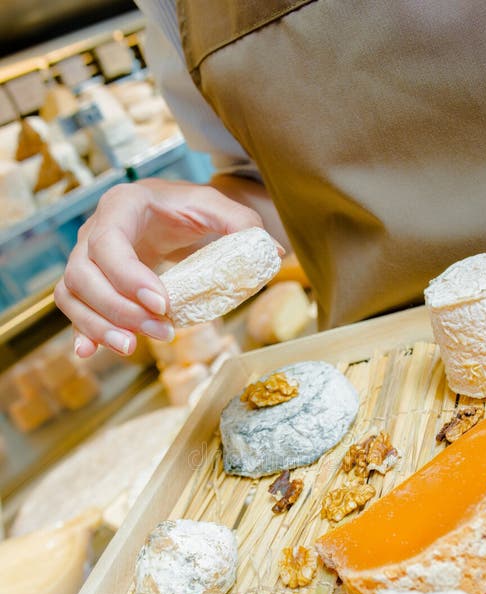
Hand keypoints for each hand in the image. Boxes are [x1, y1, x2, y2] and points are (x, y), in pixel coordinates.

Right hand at [55, 178, 265, 356]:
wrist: (168, 212)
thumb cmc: (188, 209)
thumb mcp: (215, 206)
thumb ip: (242, 224)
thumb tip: (273, 253)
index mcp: (122, 207)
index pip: (109, 243)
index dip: (129, 277)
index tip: (161, 304)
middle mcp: (94, 231)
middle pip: (83, 274)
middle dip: (119, 309)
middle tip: (162, 331)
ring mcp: (86, 259)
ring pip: (71, 294)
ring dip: (98, 325)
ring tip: (132, 347)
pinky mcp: (89, 285)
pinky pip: (73, 308)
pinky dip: (81, 332)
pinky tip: (88, 354)